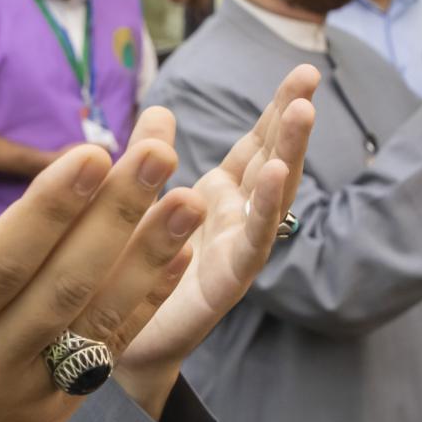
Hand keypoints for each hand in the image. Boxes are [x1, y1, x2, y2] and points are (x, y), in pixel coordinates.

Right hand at [0, 140, 206, 421]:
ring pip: (95, 320)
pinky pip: (108, 354)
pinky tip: (180, 253)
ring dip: (148, 257)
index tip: (88, 156)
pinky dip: (147, 303)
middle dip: (113, 218)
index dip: (44, 216)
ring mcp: (25, 398)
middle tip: (157, 152)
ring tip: (192, 196)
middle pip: (59, 288)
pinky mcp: (55, 416)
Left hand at [113, 66, 319, 412]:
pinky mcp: (224, 286)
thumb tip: (160, 110)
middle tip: (311, 78)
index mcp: (217, 199)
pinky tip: (274, 177)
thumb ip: (149, 155)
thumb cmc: (128, 273)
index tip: (303, 72)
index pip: (255, 146)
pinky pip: (250, 245)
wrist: (110, 349)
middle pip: (271, 163)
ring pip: (271, 200)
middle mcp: (233, 222)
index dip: (277, 110)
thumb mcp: (139, 203)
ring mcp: (234, 253)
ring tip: (303, 112)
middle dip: (292, 122)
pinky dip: (263, 210)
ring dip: (288, 155)